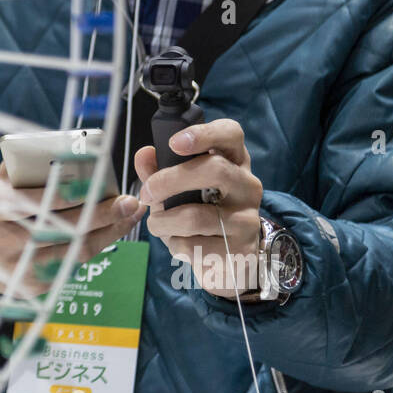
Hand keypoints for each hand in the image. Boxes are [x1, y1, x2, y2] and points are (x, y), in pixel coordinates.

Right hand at [0, 164, 145, 300]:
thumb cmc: (0, 210)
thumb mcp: (0, 185)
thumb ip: (22, 166)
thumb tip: (60, 145)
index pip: (40, 200)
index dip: (74, 194)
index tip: (104, 184)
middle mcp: (2, 240)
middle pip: (62, 229)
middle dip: (102, 215)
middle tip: (129, 203)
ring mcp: (17, 268)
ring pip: (73, 252)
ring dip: (107, 234)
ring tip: (129, 216)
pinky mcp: (31, 288)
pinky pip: (72, 267)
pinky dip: (96, 249)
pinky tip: (112, 233)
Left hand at [135, 119, 263, 299]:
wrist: (229, 259)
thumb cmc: (202, 213)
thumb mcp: (181, 188)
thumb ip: (159, 170)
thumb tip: (144, 154)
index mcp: (234, 161)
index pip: (231, 133)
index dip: (203, 134)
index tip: (174, 143)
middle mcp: (247, 185)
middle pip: (215, 170)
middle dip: (169, 181)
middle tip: (146, 193)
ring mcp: (247, 218)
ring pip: (196, 215)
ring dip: (164, 221)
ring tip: (157, 224)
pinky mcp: (240, 249)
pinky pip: (194, 245)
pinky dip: (174, 244)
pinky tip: (177, 242)